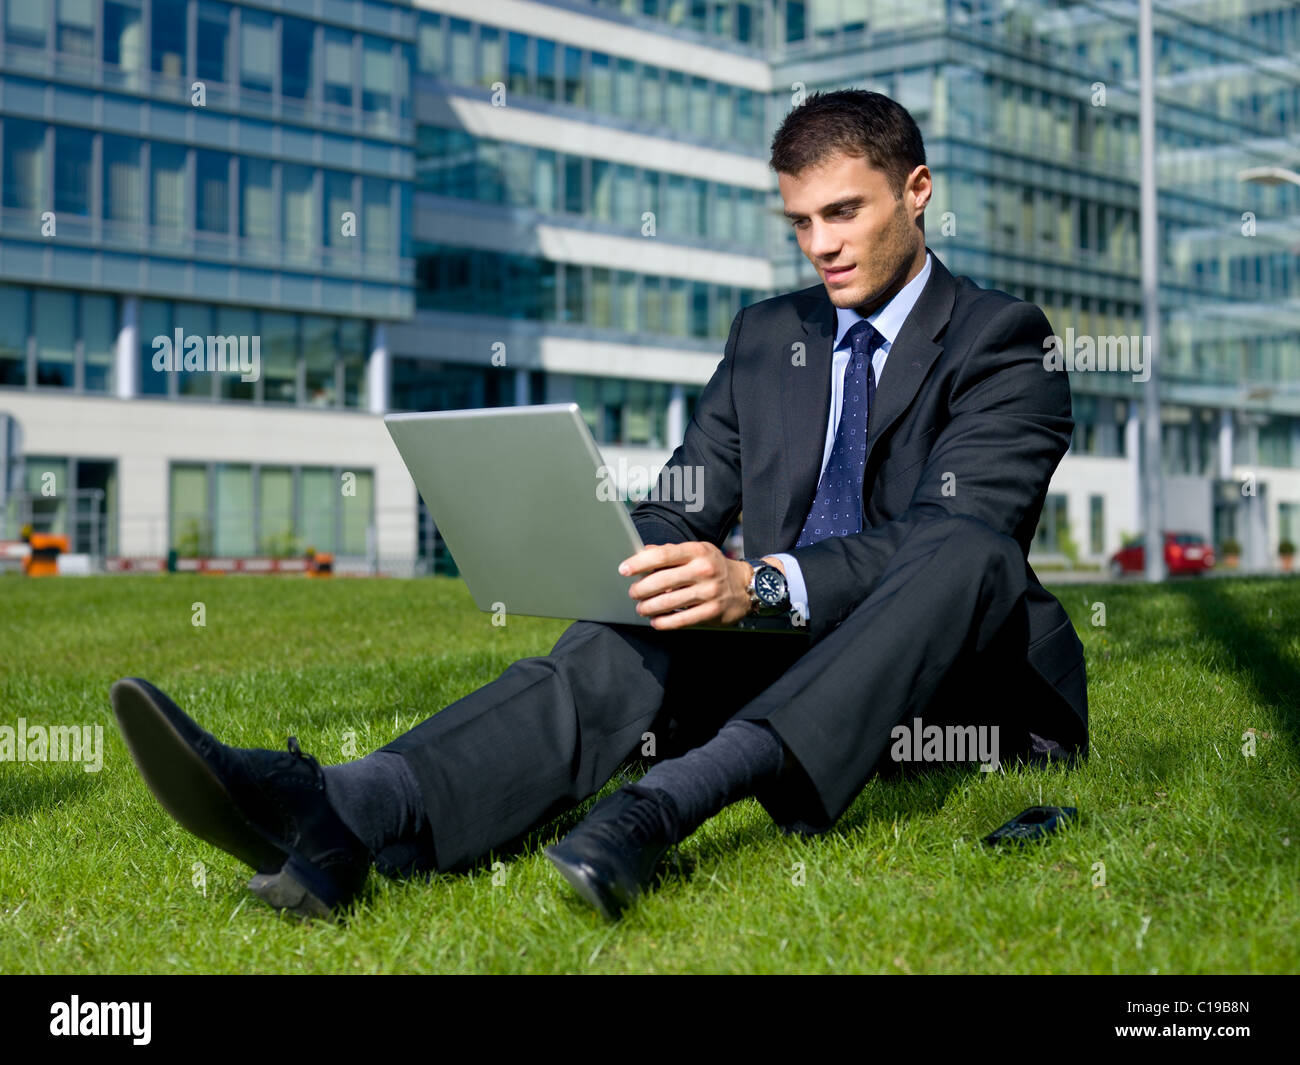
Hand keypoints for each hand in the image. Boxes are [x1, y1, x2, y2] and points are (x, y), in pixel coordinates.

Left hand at [618, 543, 781, 629]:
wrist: (746, 585)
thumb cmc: (714, 567)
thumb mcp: (697, 552)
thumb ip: (670, 552)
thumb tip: (643, 551)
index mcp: (697, 551)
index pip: (663, 555)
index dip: (640, 563)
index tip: (624, 569)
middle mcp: (703, 570)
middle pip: (662, 581)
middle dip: (641, 589)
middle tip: (633, 593)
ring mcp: (709, 592)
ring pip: (669, 602)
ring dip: (649, 608)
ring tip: (641, 608)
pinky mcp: (712, 611)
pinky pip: (681, 620)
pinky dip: (664, 623)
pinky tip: (656, 621)